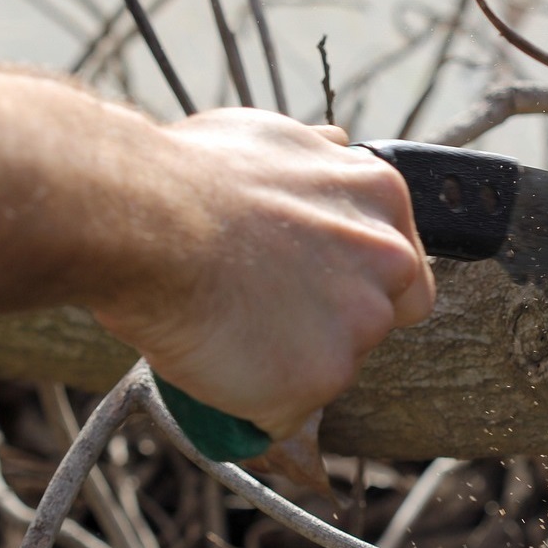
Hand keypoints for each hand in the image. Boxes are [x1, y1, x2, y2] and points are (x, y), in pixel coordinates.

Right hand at [92, 108, 434, 438]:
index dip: (362, 281)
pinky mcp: (323, 376)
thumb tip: (338, 147)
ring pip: (336, 364)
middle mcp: (389, 260)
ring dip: (292, 361)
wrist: (143, 218)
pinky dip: (255, 402)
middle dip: (335, 322)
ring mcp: (362, 322)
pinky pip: (291, 409)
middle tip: (271, 314)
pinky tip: (217, 368)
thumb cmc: (190, 174)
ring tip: (228, 332)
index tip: (321, 287)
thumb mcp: (273, 138)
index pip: (404, 262)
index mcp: (381, 198)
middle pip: (382, 315)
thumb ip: (320, 159)